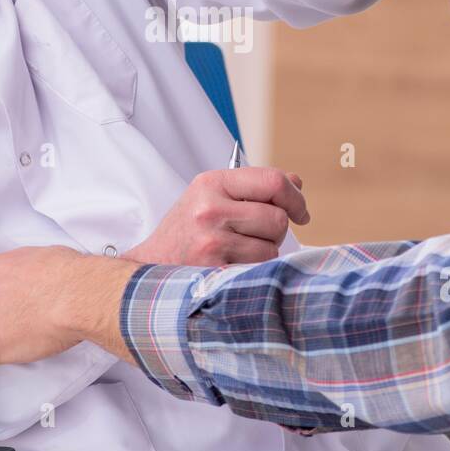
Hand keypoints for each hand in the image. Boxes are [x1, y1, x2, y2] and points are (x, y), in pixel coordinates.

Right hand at [123, 167, 308, 265]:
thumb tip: (296, 182)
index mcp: (211, 183)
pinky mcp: (215, 269)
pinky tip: (233, 265)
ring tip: (239, 250)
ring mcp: (212, 240)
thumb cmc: (186, 232)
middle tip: (260, 235)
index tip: (300, 211)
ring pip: (271, 247)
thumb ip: (252, 188)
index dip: (295, 197)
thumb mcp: (210, 197)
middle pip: (277, 218)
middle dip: (277, 229)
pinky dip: (254, 269)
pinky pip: (258, 268)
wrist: (149, 267)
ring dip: (265, 252)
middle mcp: (210, 209)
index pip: (272, 181)